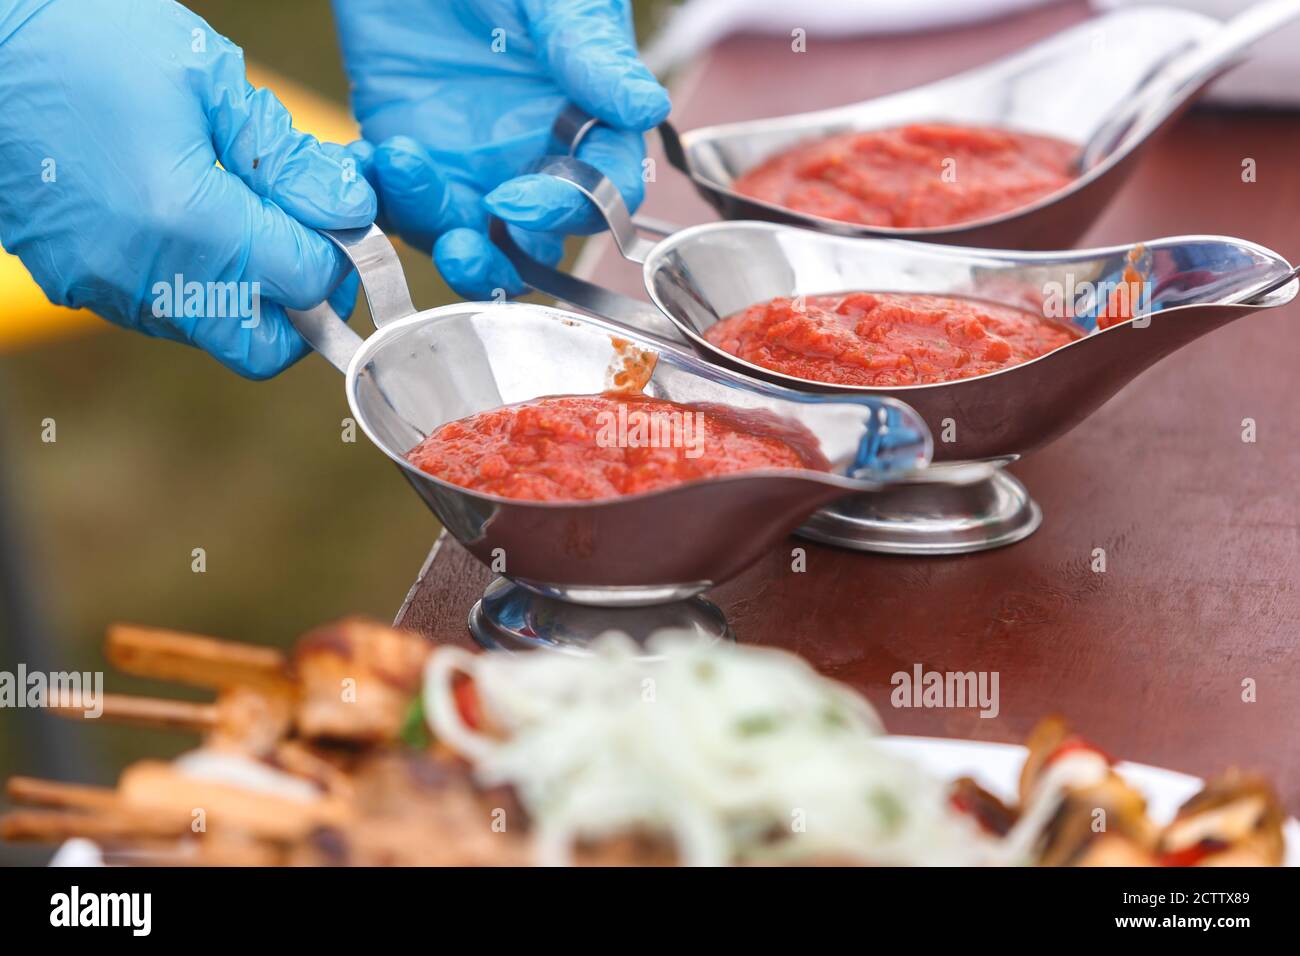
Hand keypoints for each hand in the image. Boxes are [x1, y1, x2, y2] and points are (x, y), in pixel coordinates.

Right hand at [0, 0, 376, 378]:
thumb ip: (289, 156)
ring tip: (247, 217)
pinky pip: (165, 311)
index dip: (337, 253)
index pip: (308, 284)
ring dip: (250, 294)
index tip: (337, 215)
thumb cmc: (84, 40)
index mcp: (188, 222)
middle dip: (303, 305)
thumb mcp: (205, 77)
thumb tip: (352, 208)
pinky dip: (200, 283)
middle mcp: (146, 276)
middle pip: (265, 349)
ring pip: (214, 334)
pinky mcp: (76, 284)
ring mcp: (106, 288)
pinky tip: (194, 219)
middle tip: (307, 242)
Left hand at [332, 0, 669, 299]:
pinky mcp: (411, 156)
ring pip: (460, 236)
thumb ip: (593, 55)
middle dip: (496, 263)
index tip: (513, 200)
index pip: (600, 195)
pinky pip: (393, 203)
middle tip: (459, 248)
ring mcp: (470, 165)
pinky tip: (359, 158)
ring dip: (427, 224)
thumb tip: (647, 107)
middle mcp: (535, 160)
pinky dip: (372, 195)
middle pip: (531, 246)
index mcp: (588, 125)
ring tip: (396, 165)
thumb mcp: (557, 0)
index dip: (564, 212)